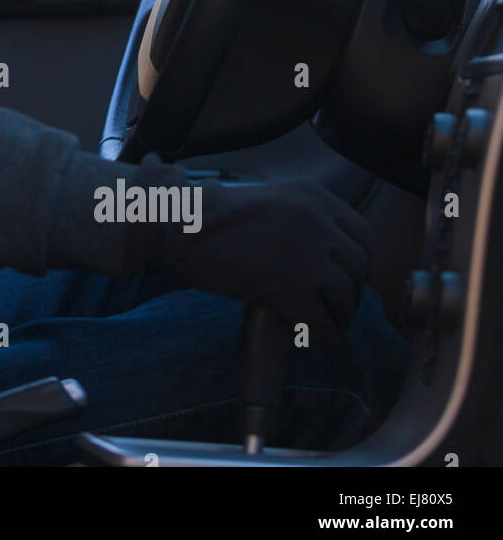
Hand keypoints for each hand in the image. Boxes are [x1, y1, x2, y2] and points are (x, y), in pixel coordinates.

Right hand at [149, 177, 369, 350]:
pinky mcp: (293, 287)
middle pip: (358, 267)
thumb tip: (316, 255)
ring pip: (345, 297)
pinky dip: (323, 338)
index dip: (359, 262)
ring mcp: (309, 255)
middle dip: (352, 292)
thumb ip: (297, 220)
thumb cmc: (207, 214)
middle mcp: (319, 222)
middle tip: (338, 307)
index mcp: (314, 197)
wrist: (178, 224)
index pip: (361, 234)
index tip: (349, 277)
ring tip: (326, 327)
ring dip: (339, 318)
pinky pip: (322, 323)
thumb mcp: (265, 202)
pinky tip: (314, 342)